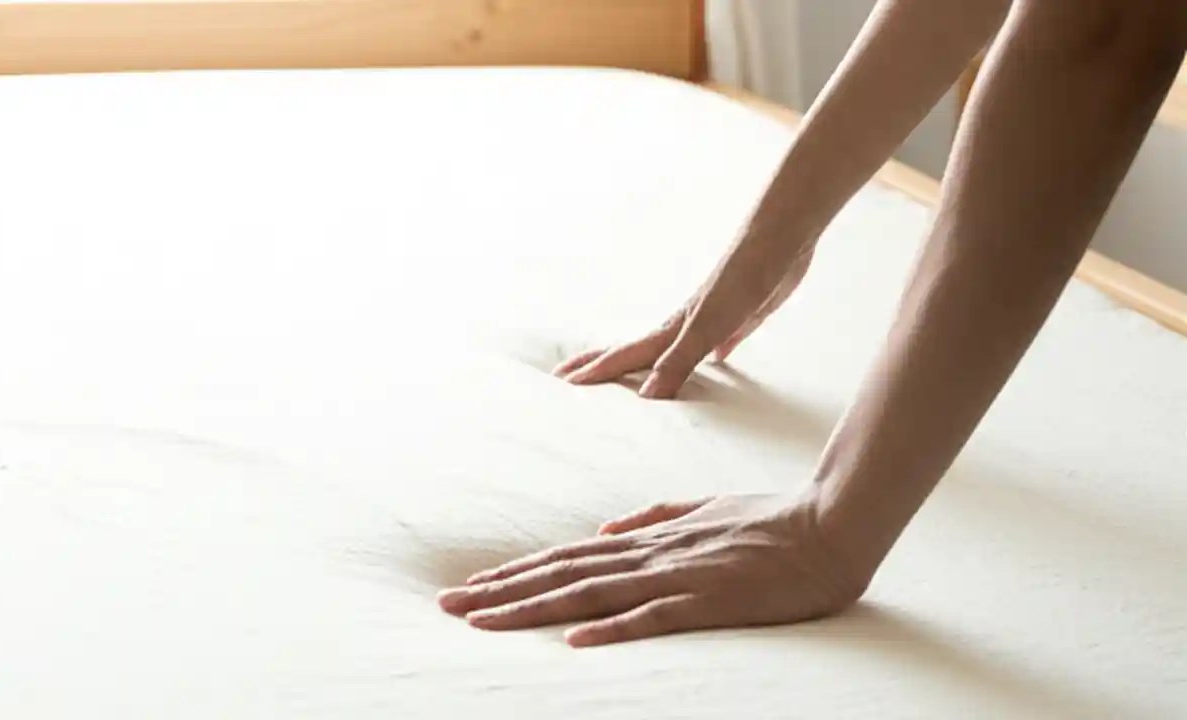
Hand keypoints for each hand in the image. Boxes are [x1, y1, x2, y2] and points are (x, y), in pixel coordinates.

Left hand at [436, 492, 871, 646]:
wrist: (827, 525)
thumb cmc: (768, 521)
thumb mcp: (700, 510)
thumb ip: (652, 517)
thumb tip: (605, 529)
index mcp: (648, 538)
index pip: (567, 557)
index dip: (516, 572)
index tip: (472, 585)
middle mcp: (650, 555)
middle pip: (561, 574)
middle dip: (500, 591)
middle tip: (447, 606)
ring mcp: (676, 577)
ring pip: (588, 594)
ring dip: (531, 609)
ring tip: (481, 622)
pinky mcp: (708, 602)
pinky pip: (652, 619)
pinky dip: (610, 629)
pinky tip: (571, 642)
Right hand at [554, 247, 811, 398]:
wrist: (780, 242)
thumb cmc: (744, 277)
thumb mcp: (708, 327)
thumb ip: (678, 362)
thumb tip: (646, 397)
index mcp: (672, 329)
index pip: (625, 357)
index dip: (595, 372)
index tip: (564, 386)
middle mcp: (684, 326)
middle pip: (635, 352)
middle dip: (603, 365)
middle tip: (571, 377)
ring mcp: (709, 321)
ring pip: (668, 350)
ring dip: (646, 365)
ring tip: (632, 378)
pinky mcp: (737, 318)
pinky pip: (712, 346)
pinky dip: (705, 357)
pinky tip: (716, 360)